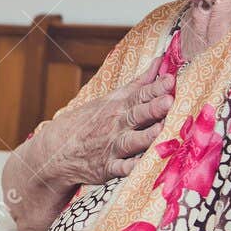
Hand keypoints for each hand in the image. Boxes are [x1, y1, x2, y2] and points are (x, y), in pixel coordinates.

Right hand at [48, 57, 174, 186]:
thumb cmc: (92, 120)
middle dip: (153, 108)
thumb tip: (160, 62)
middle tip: (169, 101)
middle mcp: (117, 125)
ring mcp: (112, 147)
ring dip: (145, 137)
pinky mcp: (107, 168)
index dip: (156, 88)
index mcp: (120, 107)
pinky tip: (140, 166)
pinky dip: (128, 168)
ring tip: (160, 130)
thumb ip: (139, 84)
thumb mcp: (112, 99)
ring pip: (131, 141)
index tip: (170, 80)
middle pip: (137, 115)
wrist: (59, 147)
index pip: (140, 95)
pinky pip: (119, 169)